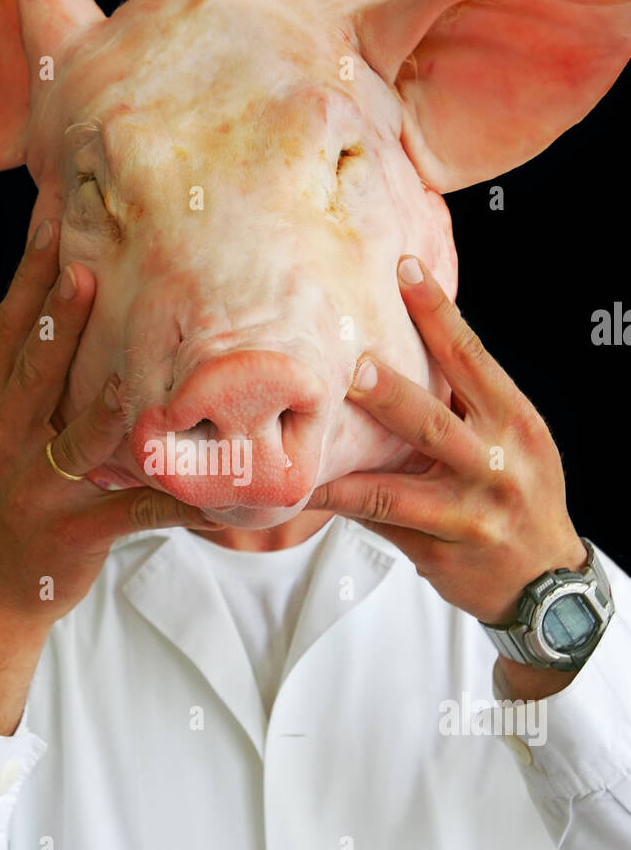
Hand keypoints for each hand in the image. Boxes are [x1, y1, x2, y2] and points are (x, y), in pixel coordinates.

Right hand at [0, 218, 220, 732]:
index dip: (26, 280)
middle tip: (85, 271)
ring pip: (77, 444)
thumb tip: (80, 302)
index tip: (47, 222)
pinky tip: (209, 488)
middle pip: (31, 374)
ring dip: (106, 410)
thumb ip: (37, 379)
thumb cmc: (17, 496)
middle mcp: (8, 443)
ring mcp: (39, 490)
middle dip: (58, 323)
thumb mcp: (8, 434)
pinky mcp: (77, 534)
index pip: (7, 334)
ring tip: (135, 380)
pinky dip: (172, 500)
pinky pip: (134, 514)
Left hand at [308, 254, 586, 661]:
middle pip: (433, 421)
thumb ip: (469, 405)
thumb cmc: (517, 496)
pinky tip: (304, 492)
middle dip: (388, 395)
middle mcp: (496, 464)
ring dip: (347, 466)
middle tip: (350, 367)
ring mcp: (468, 512)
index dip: (436, 312)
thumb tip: (400, 354)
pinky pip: (381, 522)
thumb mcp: (514, 443)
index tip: (403, 268)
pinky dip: (342, 506)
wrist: (544, 582)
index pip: (472, 358)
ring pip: (397, 486)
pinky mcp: (440, 548)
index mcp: (515, 422)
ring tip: (306, 446)